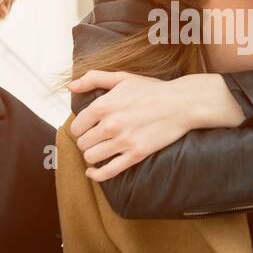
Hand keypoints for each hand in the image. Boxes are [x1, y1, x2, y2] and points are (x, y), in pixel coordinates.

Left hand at [68, 70, 241, 181]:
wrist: (181, 103)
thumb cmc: (152, 90)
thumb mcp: (122, 78)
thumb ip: (93, 78)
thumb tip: (70, 86)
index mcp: (103, 105)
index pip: (76, 126)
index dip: (80, 129)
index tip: (88, 129)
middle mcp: (110, 124)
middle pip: (82, 143)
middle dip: (87, 142)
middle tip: (96, 139)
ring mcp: (123, 141)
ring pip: (91, 157)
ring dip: (92, 156)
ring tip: (99, 151)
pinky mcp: (136, 154)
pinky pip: (107, 172)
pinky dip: (96, 174)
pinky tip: (93, 172)